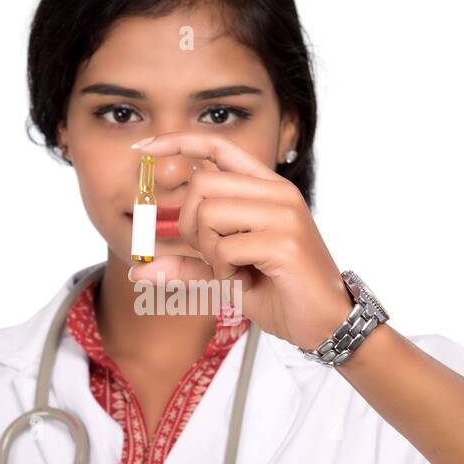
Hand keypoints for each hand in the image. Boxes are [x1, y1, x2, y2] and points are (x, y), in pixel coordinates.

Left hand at [126, 132, 352, 350]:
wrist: (326, 322)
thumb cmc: (282, 293)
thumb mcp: (226, 275)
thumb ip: (187, 265)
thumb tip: (137, 270)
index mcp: (266, 188)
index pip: (218, 147)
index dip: (178, 141)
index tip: (144, 149)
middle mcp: (277, 192)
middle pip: (201, 183)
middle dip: (190, 224)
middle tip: (210, 254)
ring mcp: (283, 214)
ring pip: (209, 213)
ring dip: (209, 251)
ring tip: (233, 270)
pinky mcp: (284, 241)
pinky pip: (224, 248)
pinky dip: (223, 271)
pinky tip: (244, 280)